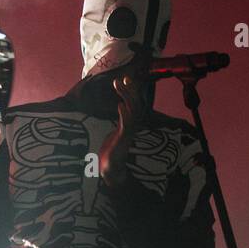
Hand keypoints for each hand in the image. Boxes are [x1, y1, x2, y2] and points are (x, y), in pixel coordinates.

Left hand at [100, 71, 147, 187]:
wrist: (112, 169)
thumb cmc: (113, 151)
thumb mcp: (116, 131)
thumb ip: (121, 120)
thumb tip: (121, 106)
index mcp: (130, 123)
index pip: (135, 103)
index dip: (132, 90)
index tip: (126, 78)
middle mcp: (132, 127)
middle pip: (136, 104)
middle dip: (129, 90)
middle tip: (121, 78)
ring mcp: (128, 133)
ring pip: (133, 111)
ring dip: (126, 97)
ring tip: (118, 86)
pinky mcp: (123, 141)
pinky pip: (126, 126)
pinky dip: (124, 115)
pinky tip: (119, 105)